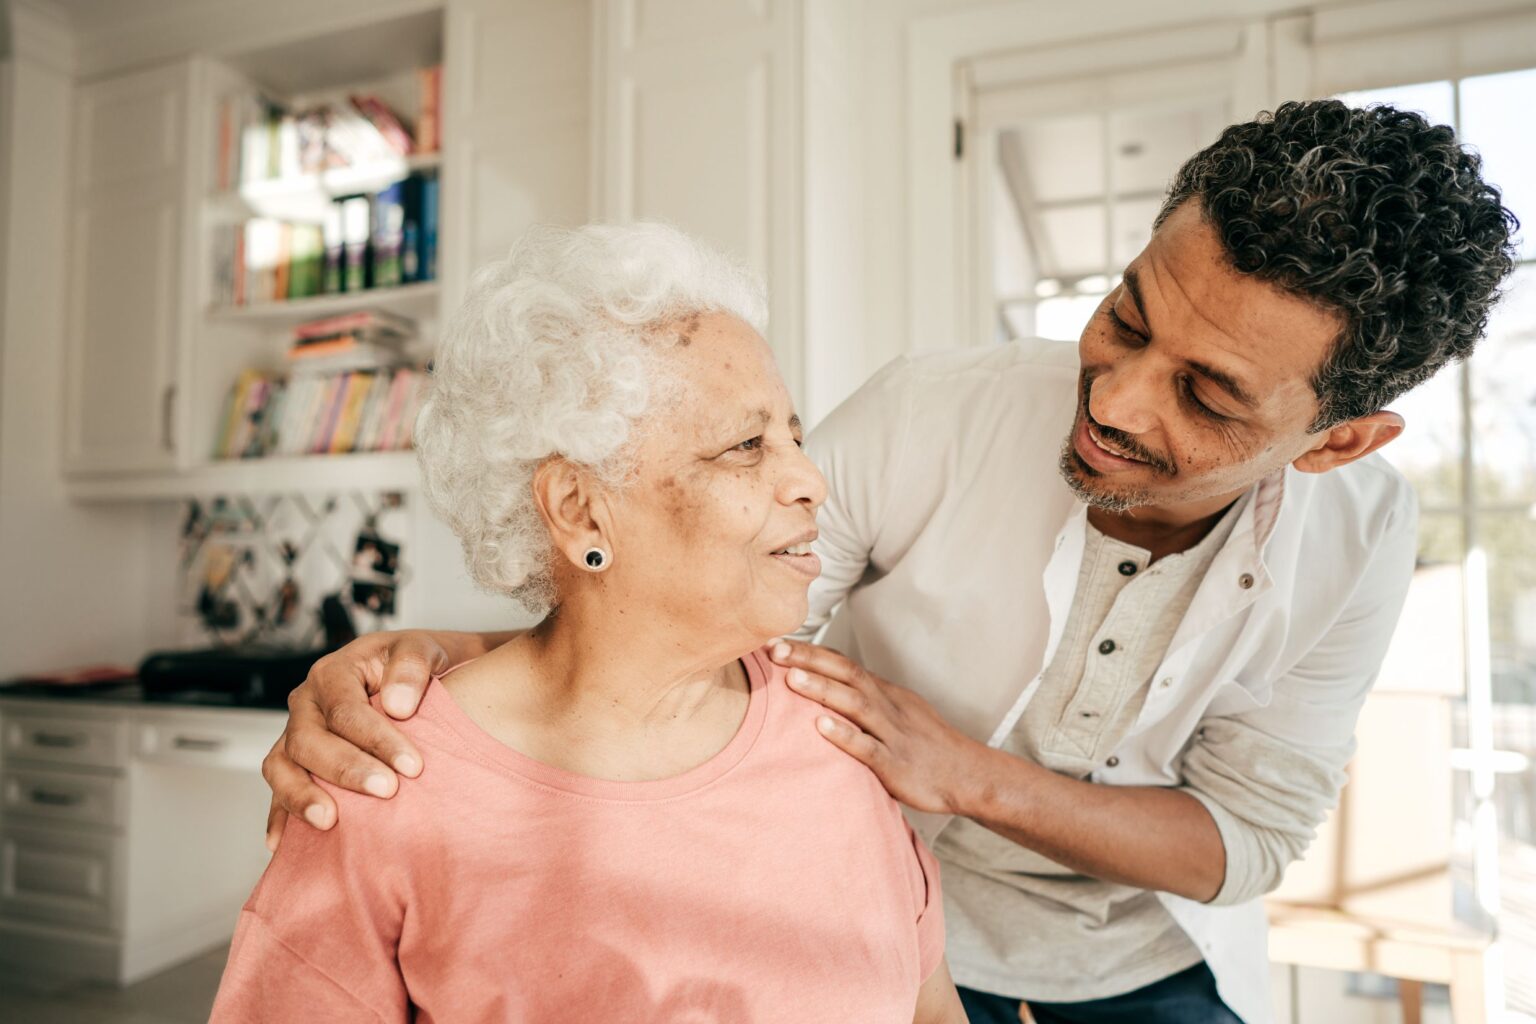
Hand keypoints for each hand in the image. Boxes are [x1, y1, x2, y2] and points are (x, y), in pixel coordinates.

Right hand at [263, 631, 451, 851]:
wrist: (419, 676)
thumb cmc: (417, 665)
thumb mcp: (423, 648)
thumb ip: (412, 667)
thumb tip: (398, 705)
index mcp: (333, 672)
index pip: (347, 711)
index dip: (378, 740)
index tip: (413, 766)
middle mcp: (307, 703)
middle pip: (309, 741)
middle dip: (347, 770)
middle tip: (387, 791)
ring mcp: (296, 733)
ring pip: (281, 766)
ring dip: (301, 797)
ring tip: (329, 822)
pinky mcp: (296, 761)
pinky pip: (278, 787)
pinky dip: (279, 815)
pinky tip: (283, 844)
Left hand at [770, 640, 988, 814]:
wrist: (969, 774)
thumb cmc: (928, 745)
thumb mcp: (900, 712)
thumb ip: (868, 698)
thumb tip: (833, 684)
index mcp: (886, 693)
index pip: (845, 663)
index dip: (812, 651)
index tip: (777, 642)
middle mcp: (888, 707)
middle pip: (847, 674)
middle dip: (809, 660)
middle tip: (774, 649)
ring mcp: (892, 734)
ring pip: (856, 705)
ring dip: (823, 690)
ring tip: (791, 678)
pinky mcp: (896, 765)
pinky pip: (869, 747)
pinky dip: (844, 736)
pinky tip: (820, 726)